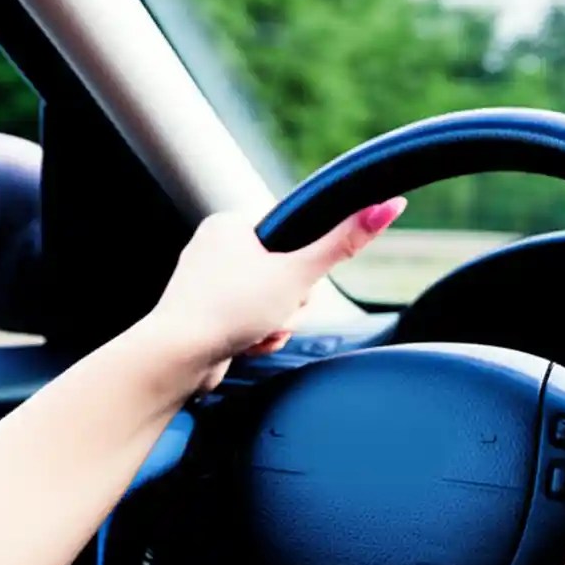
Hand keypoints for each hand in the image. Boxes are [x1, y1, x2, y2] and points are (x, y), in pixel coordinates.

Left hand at [146, 197, 406, 388]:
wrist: (176, 358)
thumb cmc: (228, 310)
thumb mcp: (297, 275)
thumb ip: (343, 243)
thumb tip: (387, 206)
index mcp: (231, 224)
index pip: (294, 239)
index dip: (304, 269)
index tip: (292, 283)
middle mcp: (214, 248)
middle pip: (285, 276)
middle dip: (289, 305)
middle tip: (274, 311)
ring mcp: (207, 284)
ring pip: (271, 303)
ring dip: (277, 324)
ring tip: (257, 331)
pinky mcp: (206, 315)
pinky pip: (250, 322)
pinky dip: (256, 337)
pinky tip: (245, 345)